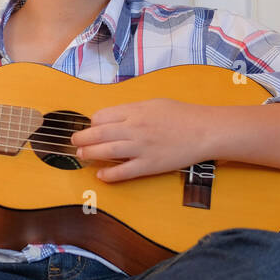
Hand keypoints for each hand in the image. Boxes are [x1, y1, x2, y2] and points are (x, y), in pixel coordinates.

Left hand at [69, 98, 213, 182]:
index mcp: (135, 111)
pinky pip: (123, 171)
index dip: (92, 122)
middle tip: (75, 142)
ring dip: (90, 154)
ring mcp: (141, 147)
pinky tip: (101, 175)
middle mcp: (134, 128)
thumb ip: (133, 110)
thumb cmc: (182, 115)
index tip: (91, 127)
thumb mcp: (154, 103)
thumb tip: (114, 117)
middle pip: (98, 133)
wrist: (205, 130)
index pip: (102, 116)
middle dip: (82, 138)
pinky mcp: (149, 165)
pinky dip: (109, 174)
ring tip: (82, 155)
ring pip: (106, 152)